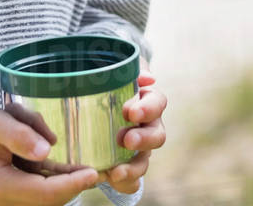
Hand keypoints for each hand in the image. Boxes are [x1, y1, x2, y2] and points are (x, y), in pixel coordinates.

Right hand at [0, 108, 97, 205]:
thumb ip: (19, 135)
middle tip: (99, 169)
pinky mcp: (15, 201)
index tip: (94, 172)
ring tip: (88, 169)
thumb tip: (46, 150)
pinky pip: (42, 197)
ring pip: (48, 200)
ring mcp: (8, 205)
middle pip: (49, 200)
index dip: (72, 184)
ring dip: (67, 185)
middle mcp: (3, 203)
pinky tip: (73, 171)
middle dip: (73, 185)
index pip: (44, 193)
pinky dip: (58, 184)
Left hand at [99, 70, 166, 193]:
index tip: (131, 112)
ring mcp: (139, 148)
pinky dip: (125, 184)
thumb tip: (147, 78)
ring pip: (145, 161)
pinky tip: (111, 181)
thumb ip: (129, 69)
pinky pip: (132, 181)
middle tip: (126, 140)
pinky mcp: (126, 165)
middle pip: (157, 136)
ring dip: (133, 168)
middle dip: (143, 140)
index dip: (148, 109)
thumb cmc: (109, 82)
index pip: (158, 103)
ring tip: (115, 172)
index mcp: (148, 101)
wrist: (95, 103)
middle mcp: (148, 126)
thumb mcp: (116, 71)